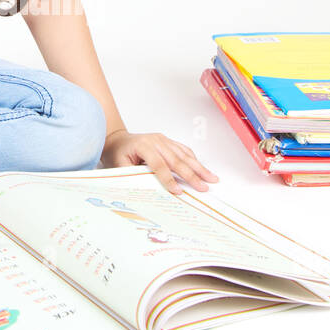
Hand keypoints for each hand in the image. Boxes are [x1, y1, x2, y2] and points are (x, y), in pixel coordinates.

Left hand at [100, 129, 218, 195]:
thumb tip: (146, 190)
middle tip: (203, 187)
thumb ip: (132, 176)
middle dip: (191, 175)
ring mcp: (164, 139)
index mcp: (143, 146)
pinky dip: (194, 160)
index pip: (159, 165)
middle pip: (177, 160)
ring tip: (211, 178)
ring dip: (199, 167)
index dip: (169, 179)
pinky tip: (202, 169)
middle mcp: (156, 141)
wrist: (118, 139)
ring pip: (185, 154)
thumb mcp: (118, 166)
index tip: (178, 191)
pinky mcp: (168, 141)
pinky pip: (184, 150)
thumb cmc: (117, 153)